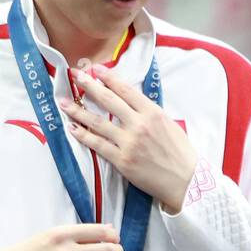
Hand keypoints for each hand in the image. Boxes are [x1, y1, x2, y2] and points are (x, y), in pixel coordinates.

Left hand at [58, 65, 196, 213]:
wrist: (186, 181)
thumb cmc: (181, 154)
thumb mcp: (169, 125)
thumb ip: (149, 113)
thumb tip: (131, 104)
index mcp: (153, 113)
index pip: (125, 89)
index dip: (108, 77)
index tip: (96, 69)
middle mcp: (139, 124)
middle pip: (108, 100)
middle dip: (88, 86)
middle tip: (74, 75)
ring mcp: (129, 142)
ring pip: (97, 122)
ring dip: (77, 111)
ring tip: (63, 102)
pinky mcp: (122, 160)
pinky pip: (98, 145)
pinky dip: (83, 135)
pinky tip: (72, 128)